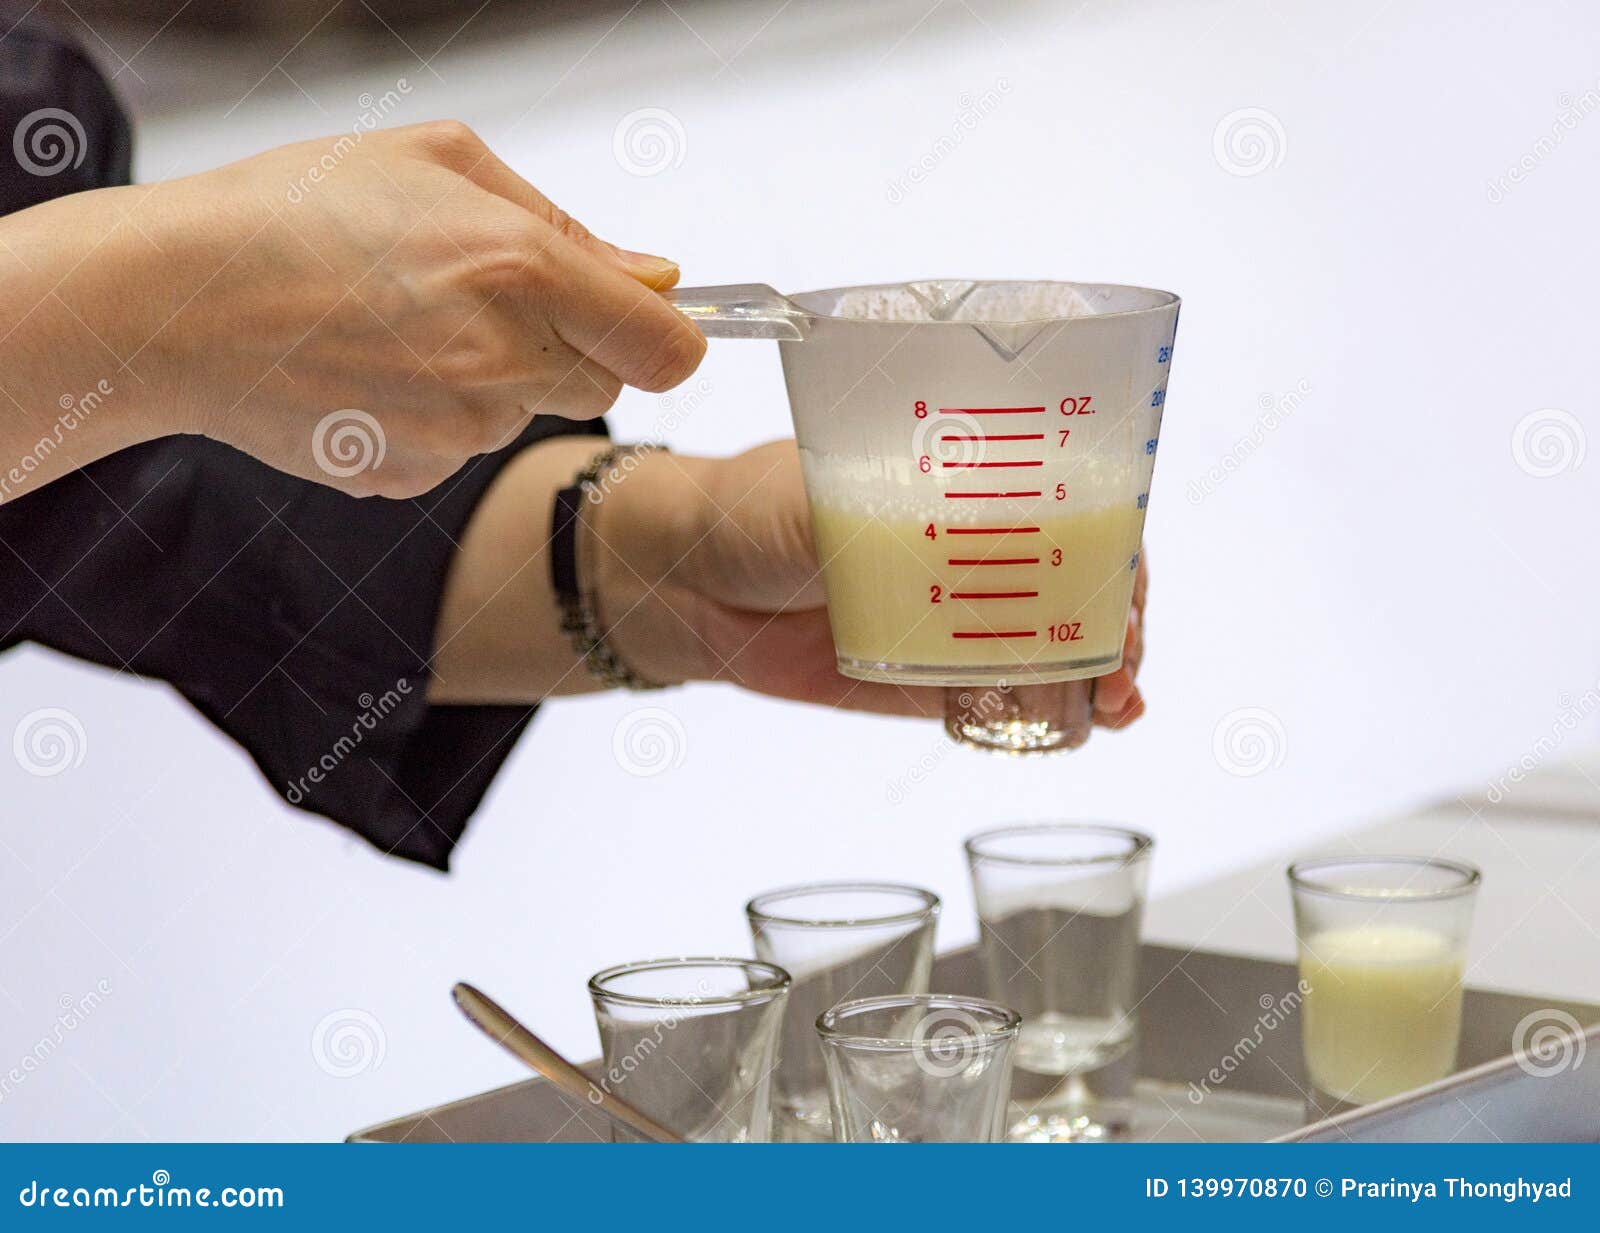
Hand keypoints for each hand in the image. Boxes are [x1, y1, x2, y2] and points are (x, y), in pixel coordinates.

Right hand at [0, 121, 704, 497]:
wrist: (171, 301)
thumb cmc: (293, 212)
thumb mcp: (438, 162)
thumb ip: (566, 224)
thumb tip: (655, 277)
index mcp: (517, 268)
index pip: (665, 349)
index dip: (670, 339)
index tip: (652, 327)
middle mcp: (499, 361)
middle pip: (602, 387)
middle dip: (569, 346)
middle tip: (481, 300)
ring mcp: (455, 430)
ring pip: (524, 415)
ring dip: (493, 377)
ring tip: (398, 325)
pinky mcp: (411, 476)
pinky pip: (460, 451)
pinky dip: (434, 417)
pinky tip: (370, 371)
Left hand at [593, 441, 1146, 727]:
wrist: (679, 581)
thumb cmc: (748, 509)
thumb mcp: (825, 498)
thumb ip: (890, 519)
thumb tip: (973, 539)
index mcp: (962, 482)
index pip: (1071, 505)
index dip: (1115, 546)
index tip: (1132, 585)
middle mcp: (970, 547)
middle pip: (1078, 584)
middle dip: (1120, 624)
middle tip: (1126, 665)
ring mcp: (952, 616)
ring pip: (1052, 647)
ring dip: (1101, 676)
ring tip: (1117, 705)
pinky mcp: (925, 679)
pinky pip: (998, 698)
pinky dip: (1043, 715)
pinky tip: (1082, 728)